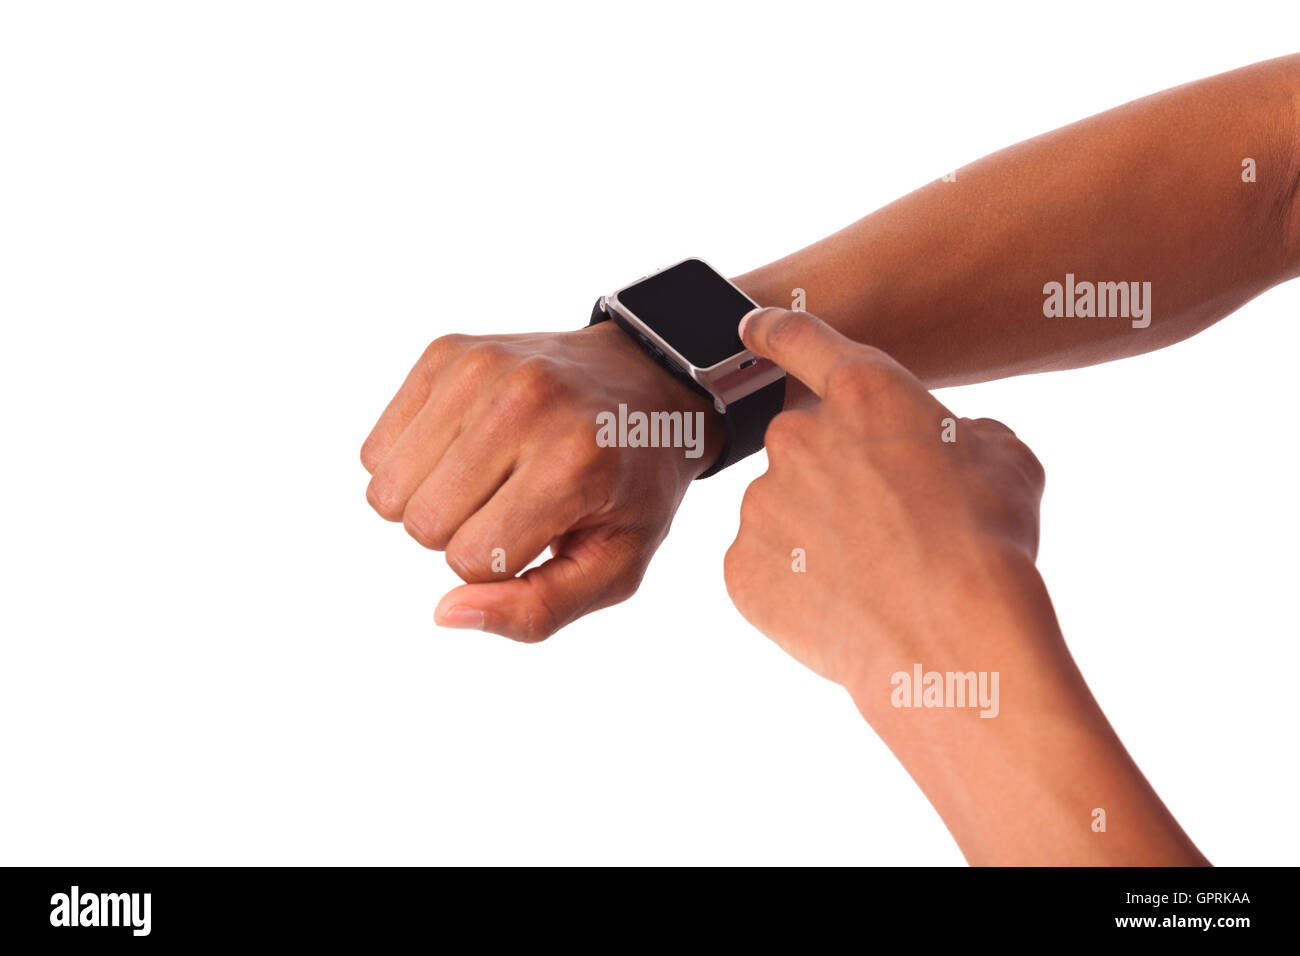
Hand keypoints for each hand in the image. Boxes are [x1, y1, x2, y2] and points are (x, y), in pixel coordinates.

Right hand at [362, 320, 720, 640]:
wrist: (648, 384)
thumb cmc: (630, 487)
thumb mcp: (614, 567)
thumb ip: (537, 611)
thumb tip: (444, 614)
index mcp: (573, 463)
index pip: (473, 560)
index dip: (500, 567)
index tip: (542, 534)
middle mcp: (523, 404)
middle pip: (423, 524)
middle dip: (462, 536)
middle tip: (515, 505)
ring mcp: (480, 369)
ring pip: (388, 491)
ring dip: (430, 501)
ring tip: (488, 478)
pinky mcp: (446, 351)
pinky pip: (375, 451)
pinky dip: (411, 464)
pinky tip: (466, 448)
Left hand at [723, 308, 1046, 700]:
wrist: (950, 640)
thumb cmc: (989, 544)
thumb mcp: (1008, 461)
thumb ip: (965, 432)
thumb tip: (953, 443)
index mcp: (862, 391)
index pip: (801, 338)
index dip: (775, 330)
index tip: (750, 326)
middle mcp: (796, 436)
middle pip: (803, 446)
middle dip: (836, 476)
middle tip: (887, 525)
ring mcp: (760, 503)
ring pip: (782, 510)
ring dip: (815, 533)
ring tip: (872, 577)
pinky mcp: (740, 566)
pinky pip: (764, 567)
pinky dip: (794, 583)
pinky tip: (841, 606)